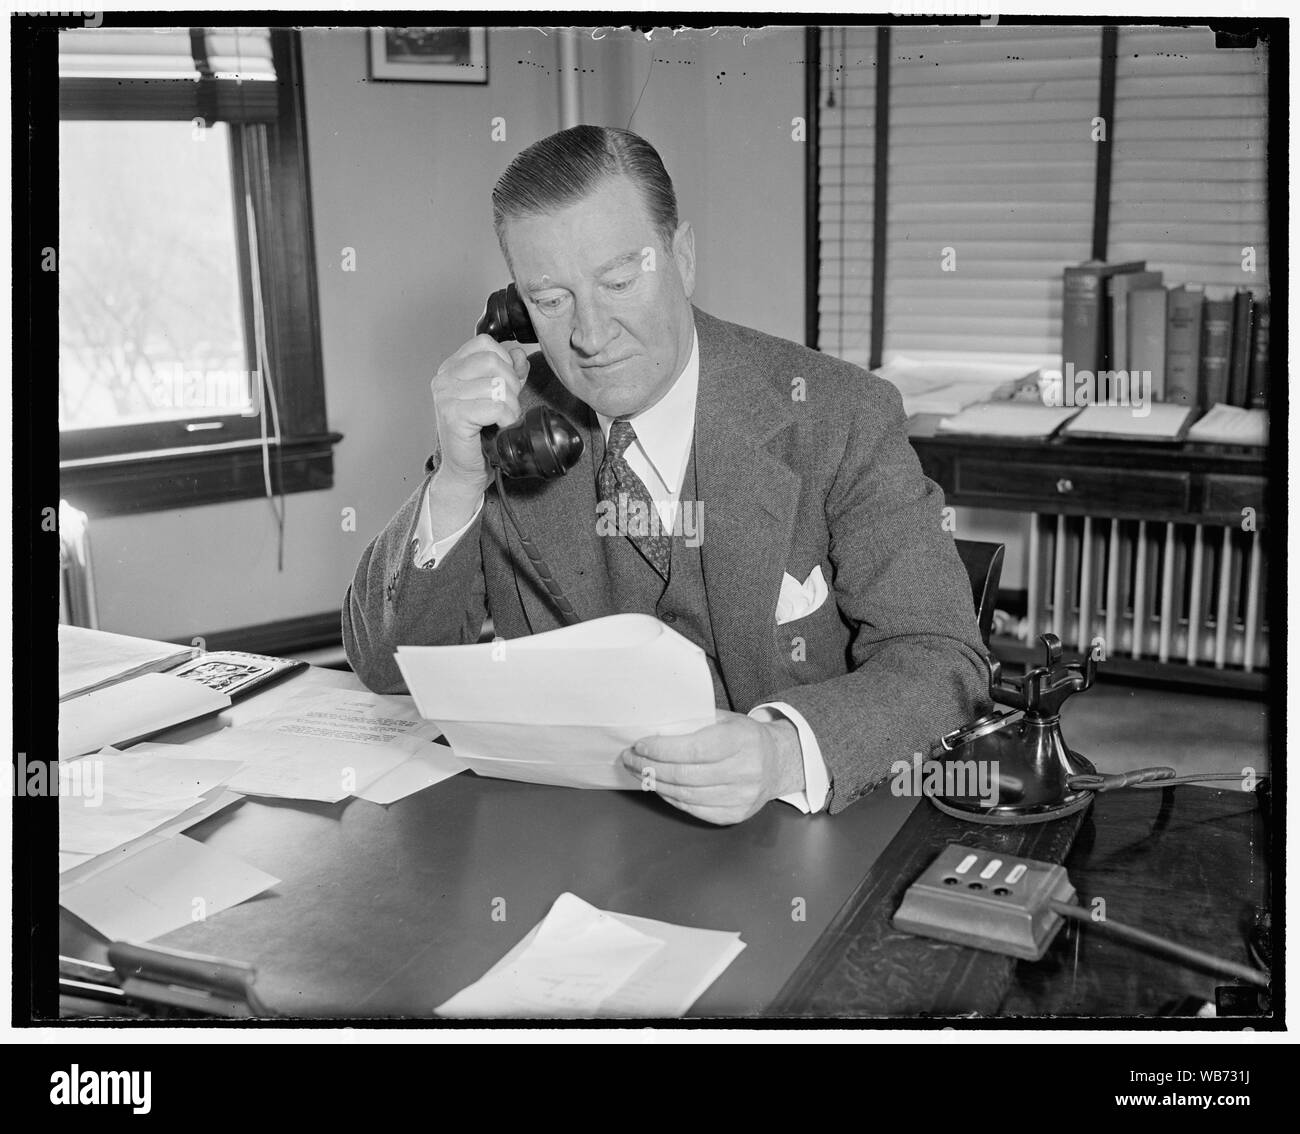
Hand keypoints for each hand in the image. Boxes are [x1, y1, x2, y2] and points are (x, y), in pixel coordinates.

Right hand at [429, 333, 530, 493]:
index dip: (505, 362)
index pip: (485, 343)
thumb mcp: (498, 396)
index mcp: (451, 368)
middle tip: (506, 408)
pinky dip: (506, 419)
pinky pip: (495, 406)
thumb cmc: (480, 435)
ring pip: (498, 385)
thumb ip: (509, 372)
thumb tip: (520, 355)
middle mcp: (444, 378)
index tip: (505, 386)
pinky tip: (500, 429)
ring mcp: (445, 396)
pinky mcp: (453, 415)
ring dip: (510, 407)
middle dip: (511, 385)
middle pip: (493, 361)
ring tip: (502, 421)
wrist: (465, 470)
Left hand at [621, 710, 805, 825]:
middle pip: (685, 775)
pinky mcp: (736, 815)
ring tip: (638, 772)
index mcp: (742, 740)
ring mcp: (742, 797)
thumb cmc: (743, 736)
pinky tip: (659, 787)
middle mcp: (745, 771)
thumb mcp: (725, 718)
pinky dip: (671, 798)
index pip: (694, 749)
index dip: (662, 750)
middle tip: (630, 758)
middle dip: (651, 767)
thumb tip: (653, 728)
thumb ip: (694, 722)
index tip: (639, 745)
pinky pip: (694, 809)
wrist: (777, 763)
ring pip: (686, 795)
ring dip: (656, 784)